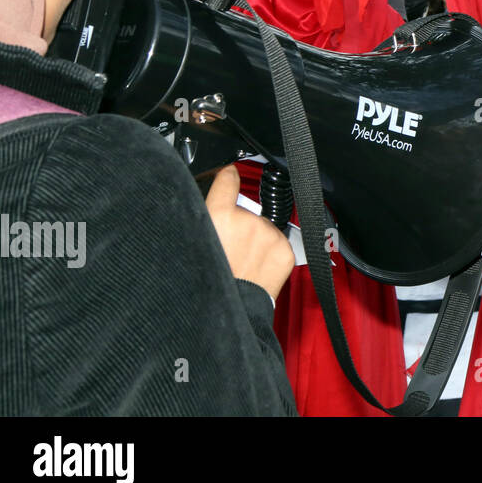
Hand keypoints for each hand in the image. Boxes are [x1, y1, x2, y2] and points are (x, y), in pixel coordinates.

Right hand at [205, 165, 294, 300]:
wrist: (234, 311)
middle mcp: (246, 220)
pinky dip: (270, 254)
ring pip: (264, 230)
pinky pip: (278, 244)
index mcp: (218, 217)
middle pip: (246, 213)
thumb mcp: (196, 247)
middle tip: (230, 253)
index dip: (228, 175)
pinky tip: (258, 270)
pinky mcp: (285, 250)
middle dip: (240, 227)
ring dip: (256, 242)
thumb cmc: (211, 283)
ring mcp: (269, 234)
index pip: (227, 181)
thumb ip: (205, 224)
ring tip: (243, 265)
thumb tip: (212, 211)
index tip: (231, 171)